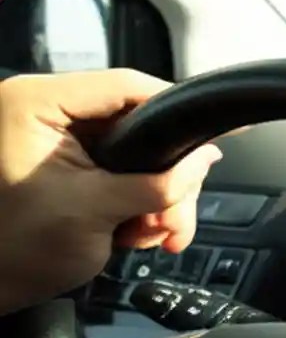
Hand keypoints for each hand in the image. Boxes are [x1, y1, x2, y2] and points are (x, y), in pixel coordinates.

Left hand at [0, 69, 220, 314]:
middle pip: (140, 125)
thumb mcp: (95, 212)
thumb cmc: (14, 251)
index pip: (126, 86)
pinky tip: (137, 231)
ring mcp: (57, 138)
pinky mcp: (67, 163)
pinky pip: (123, 169)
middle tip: (174, 222)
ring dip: (158, 196)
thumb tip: (206, 158)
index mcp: (35, 103)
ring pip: (139, 152)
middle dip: (167, 177)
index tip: (213, 133)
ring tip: (156, 235)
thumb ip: (158, 183)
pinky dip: (140, 201)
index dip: (175, 110)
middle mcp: (46, 110)